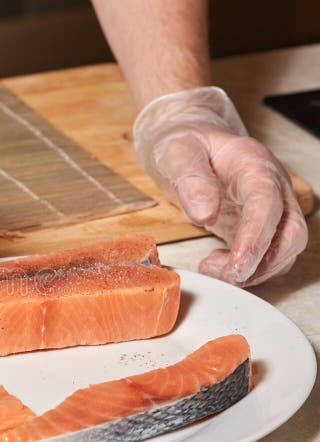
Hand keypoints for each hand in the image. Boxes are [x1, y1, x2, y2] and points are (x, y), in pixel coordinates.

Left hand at [133, 87, 307, 285]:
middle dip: (262, 262)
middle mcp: (271, 187)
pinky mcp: (257, 226)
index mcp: (253, 164)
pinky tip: (218, 266)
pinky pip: (267, 256)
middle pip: (290, 233)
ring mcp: (269, 208)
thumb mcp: (177, 151)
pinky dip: (248, 270)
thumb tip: (204, 212)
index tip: (237, 262)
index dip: (256, 236)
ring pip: (283, 250)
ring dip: (254, 271)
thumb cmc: (184, 143)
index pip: (267, 203)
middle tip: (224, 275)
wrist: (189, 140)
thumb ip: (191, 179)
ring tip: (213, 269)